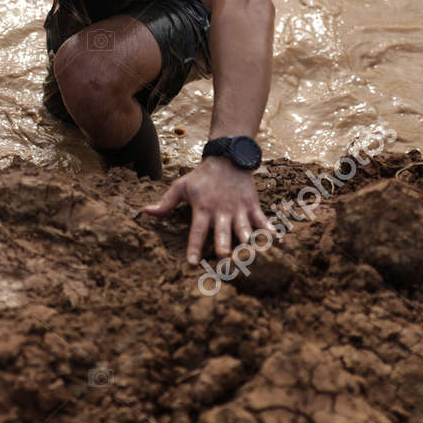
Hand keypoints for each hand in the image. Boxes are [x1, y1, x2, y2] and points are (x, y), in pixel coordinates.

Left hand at [143, 157, 270, 265]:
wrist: (227, 159)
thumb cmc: (201, 177)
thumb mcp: (181, 186)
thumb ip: (166, 202)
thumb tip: (145, 211)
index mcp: (203, 209)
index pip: (196, 231)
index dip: (193, 247)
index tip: (191, 263)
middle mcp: (221, 212)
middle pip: (222, 232)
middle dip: (223, 245)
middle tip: (223, 258)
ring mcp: (239, 209)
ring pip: (244, 228)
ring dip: (247, 241)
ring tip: (252, 254)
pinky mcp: (252, 206)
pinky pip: (262, 220)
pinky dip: (269, 230)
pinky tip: (276, 242)